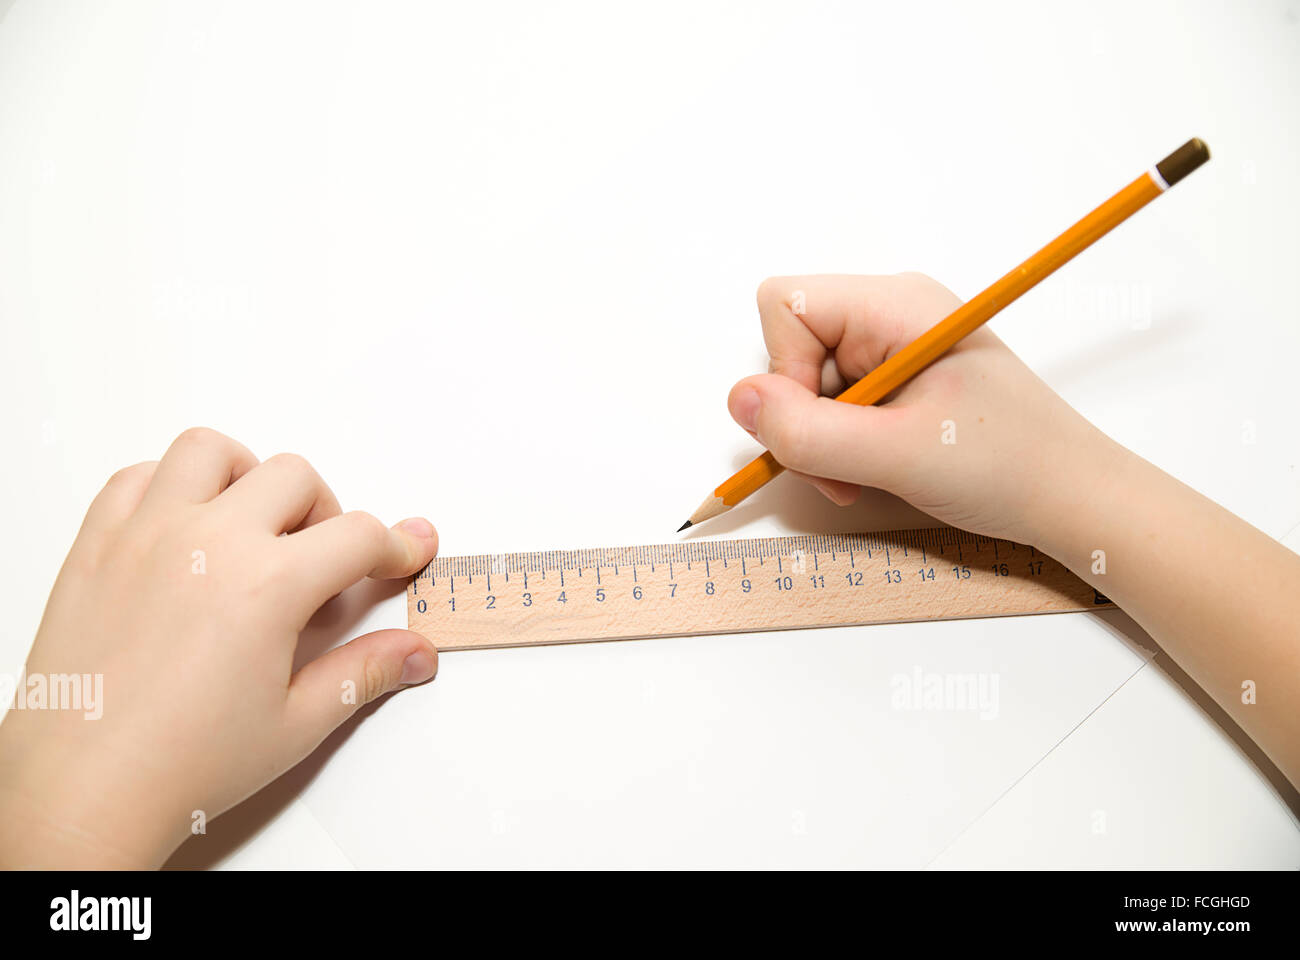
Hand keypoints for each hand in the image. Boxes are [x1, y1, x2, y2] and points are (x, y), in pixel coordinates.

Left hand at [0, 428, 439, 867]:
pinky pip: (138, 477)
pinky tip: (187, 529)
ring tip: (254, 524)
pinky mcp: (97, 545)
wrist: (83, 789)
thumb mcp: (297, 723)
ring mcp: (146, 535)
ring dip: (247, 477)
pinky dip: (170, 486)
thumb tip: (413, 652)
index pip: (358, 535)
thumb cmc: (179, 763)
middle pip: (294, 477)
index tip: (401, 554)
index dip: (395, 545)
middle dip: (326, 513)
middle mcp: (207, 543)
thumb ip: (364, 672)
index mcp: (267, 585)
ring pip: (212, 452)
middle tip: (323, 562)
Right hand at [728, 273, 1121, 544]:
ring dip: (821, 441)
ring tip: (865, 475)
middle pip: (791, 349)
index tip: (822, 427)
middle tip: (846, 469)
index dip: (783, 371)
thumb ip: (810, 431)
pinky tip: (873, 470)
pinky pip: (833, 404)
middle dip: (804, 418)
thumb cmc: (1007, 466)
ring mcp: (891, 347)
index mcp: (895, 305)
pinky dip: (839, 446)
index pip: (784, 305)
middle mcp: (888, 314)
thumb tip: (738, 399)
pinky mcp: (894, 380)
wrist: (1070, 497)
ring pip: (807, 385)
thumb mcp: (897, 455)